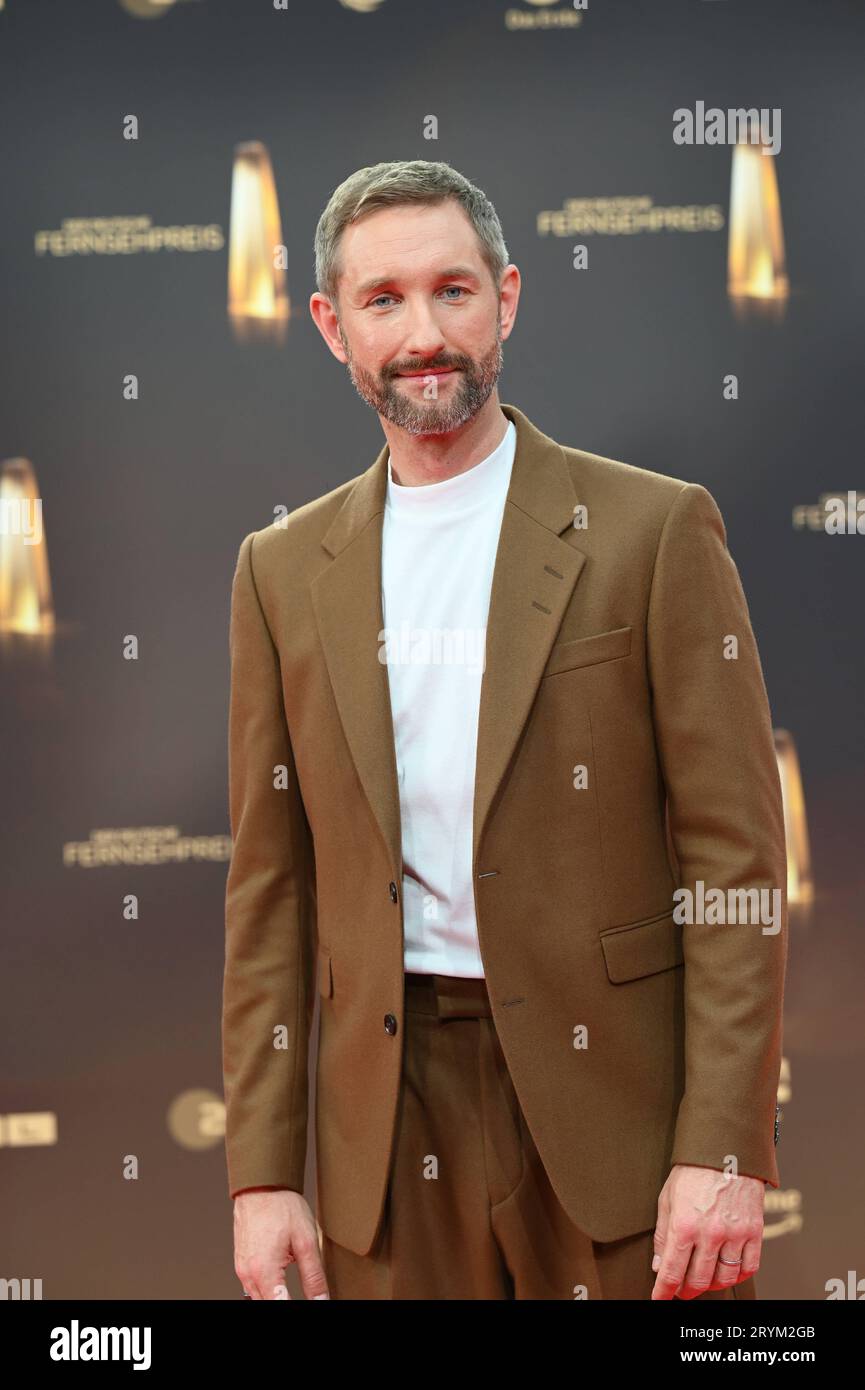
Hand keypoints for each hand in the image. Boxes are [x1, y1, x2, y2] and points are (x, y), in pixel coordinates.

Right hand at [234, 1188, 329, 1299]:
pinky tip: (280, 1284)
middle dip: (285, 1302)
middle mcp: (248, 1274)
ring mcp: (242, 1269)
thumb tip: (322, 1300)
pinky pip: (253, 1287)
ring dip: (275, 1299)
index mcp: (264, 1271)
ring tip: (292, 1292)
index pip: (280, 1306)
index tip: (312, 1303)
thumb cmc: (282, 1206)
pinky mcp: (241, 1263)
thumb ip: (314, 1276)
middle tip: (308, 1296)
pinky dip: (267, 1290)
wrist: (261, 1184)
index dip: (298, 1308)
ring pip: (259, 1299)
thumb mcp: (306, 1241)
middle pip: (267, 1305)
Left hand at [651, 1164, 763, 1299]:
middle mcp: (710, 1233)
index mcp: (684, 1225)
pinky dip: (737, 1276)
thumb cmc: (694, 1170)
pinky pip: (748, 1267)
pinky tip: (727, 1272)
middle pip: (698, 1280)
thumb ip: (662, 1234)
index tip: (660, 1298)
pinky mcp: (754, 1232)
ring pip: (723, 1278)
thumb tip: (659, 1263)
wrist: (725, 1149)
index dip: (664, 1290)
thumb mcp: (667, 1198)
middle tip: (681, 1290)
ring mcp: (735, 1234)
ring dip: (710, 1285)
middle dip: (686, 1291)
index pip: (671, 1271)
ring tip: (703, 1280)